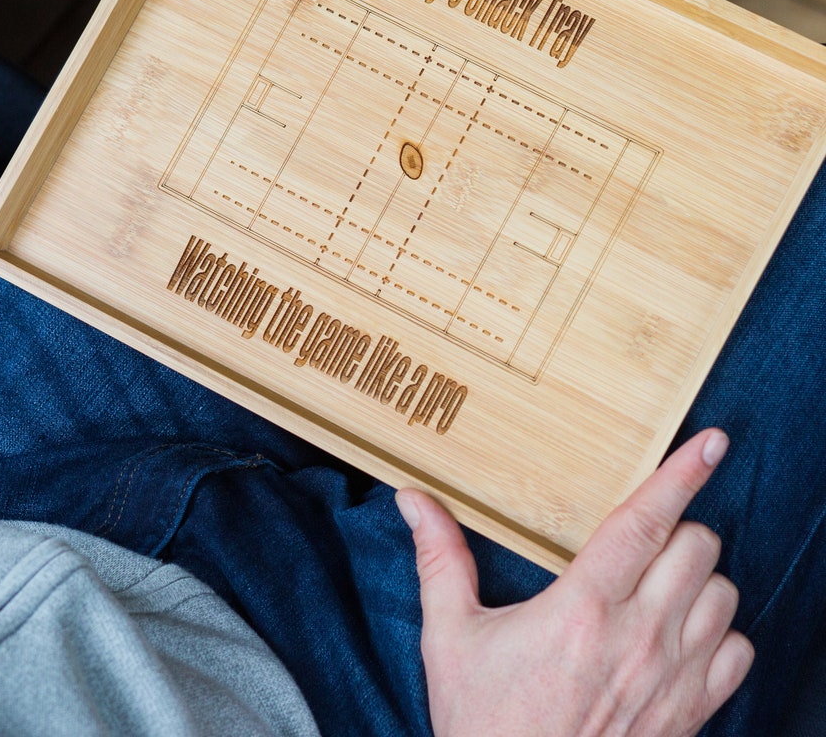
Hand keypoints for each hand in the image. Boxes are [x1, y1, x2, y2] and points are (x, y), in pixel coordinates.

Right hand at [397, 429, 752, 736]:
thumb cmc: (486, 722)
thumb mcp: (450, 636)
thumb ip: (439, 559)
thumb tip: (413, 500)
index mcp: (581, 607)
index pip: (645, 524)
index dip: (680, 476)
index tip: (709, 442)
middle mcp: (638, 638)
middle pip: (697, 549)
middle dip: (677, 526)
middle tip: (643, 533)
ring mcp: (672, 679)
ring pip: (722, 594)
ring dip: (697, 576)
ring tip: (657, 581)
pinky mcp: (690, 714)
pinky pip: (737, 652)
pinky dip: (719, 631)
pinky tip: (682, 630)